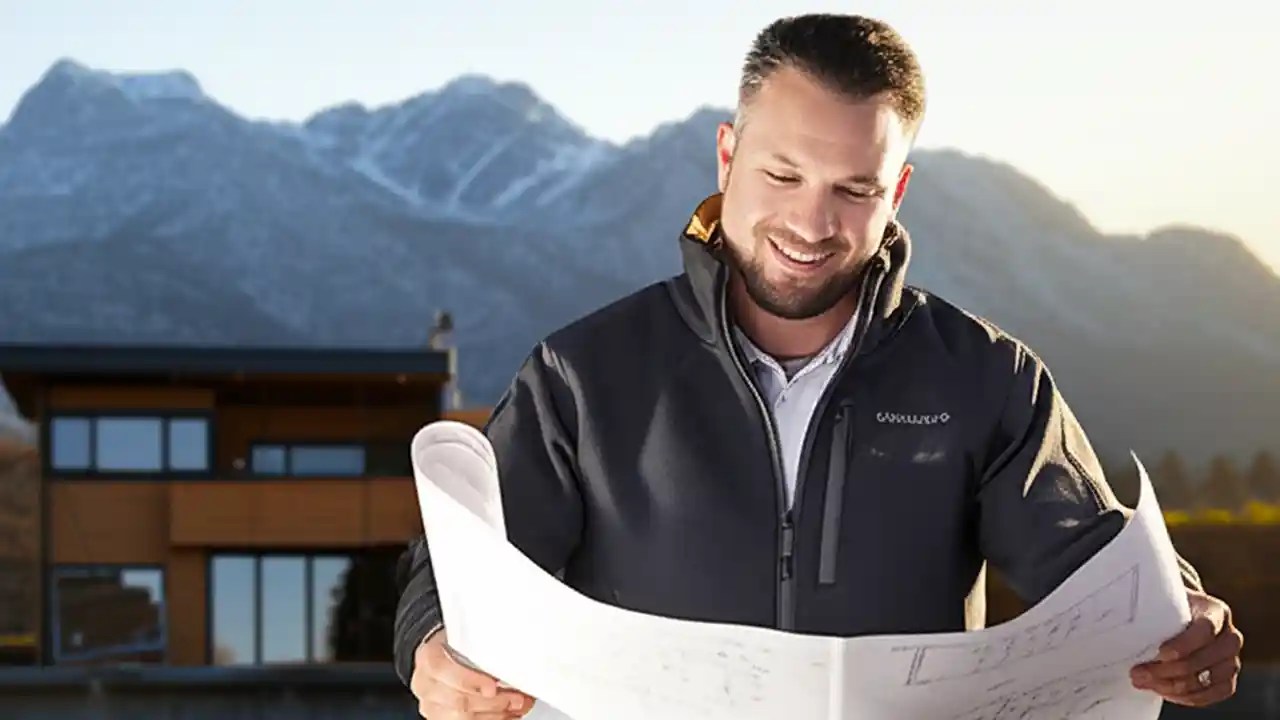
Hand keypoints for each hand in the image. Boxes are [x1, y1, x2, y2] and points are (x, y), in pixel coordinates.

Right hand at [411, 628, 535, 718]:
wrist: (438, 656)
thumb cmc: (452, 645)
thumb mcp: (462, 637)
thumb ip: (480, 646)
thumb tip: (512, 654)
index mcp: (430, 658)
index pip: (444, 671)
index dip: (470, 680)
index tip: (493, 686)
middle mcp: (425, 684)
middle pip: (458, 700)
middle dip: (493, 702)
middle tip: (518, 698)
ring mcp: (431, 705)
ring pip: (462, 717)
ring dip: (496, 714)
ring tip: (517, 707)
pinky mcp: (440, 718)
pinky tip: (507, 715)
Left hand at [1130, 589, 1242, 706]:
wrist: (1183, 616)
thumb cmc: (1166, 608)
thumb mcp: (1160, 600)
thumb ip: (1147, 606)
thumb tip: (1111, 612)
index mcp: (1215, 611)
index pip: (1205, 629)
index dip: (1184, 644)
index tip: (1159, 653)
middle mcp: (1229, 635)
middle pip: (1205, 659)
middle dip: (1169, 671)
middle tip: (1138, 673)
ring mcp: (1231, 658)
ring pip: (1209, 680)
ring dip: (1175, 686)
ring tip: (1146, 682)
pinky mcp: (1227, 677)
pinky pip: (1216, 693)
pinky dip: (1190, 697)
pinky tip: (1165, 691)